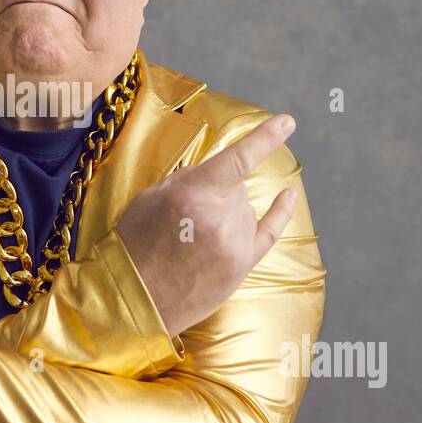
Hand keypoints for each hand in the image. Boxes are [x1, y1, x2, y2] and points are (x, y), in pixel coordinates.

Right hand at [115, 113, 299, 338]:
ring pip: (245, 209)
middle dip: (215, 193)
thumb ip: (186, 179)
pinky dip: (280, 212)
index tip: (287, 122)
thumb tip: (216, 170)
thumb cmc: (134, 245)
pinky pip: (270, 232)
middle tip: (183, 218)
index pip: (238, 159)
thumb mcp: (148, 199)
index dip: (265, 137)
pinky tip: (288, 195)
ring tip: (194, 239)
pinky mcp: (242, 266)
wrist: (134, 300)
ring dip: (226, 213)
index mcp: (191, 195)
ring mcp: (234, 244)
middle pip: (235, 187)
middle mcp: (219, 218)